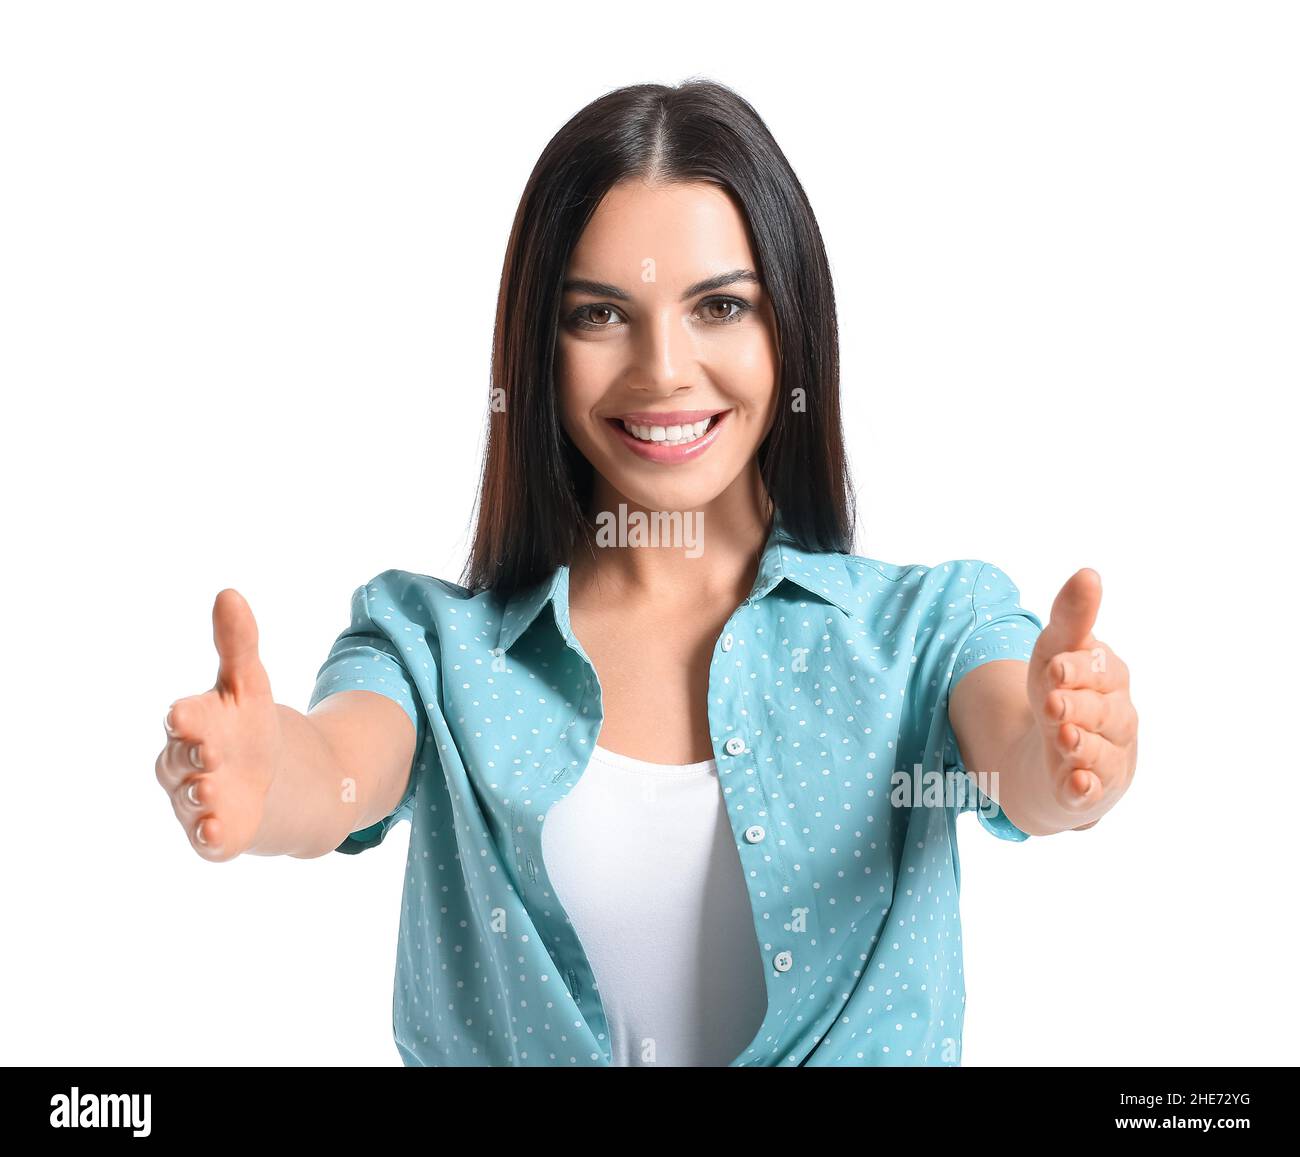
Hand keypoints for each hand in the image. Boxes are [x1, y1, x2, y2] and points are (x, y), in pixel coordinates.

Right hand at [154, 589, 283, 859]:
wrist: (265, 779)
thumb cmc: (245, 725)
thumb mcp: (249, 683)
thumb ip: (239, 643)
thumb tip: (229, 593)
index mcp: (194, 723)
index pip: (185, 718)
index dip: (185, 717)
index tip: (183, 712)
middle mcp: (187, 762)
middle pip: (182, 758)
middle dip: (193, 754)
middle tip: (207, 750)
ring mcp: (196, 798)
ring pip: (191, 798)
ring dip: (200, 796)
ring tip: (211, 790)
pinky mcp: (212, 832)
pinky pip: (206, 837)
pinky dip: (210, 835)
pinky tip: (219, 831)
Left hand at [1028, 568, 1137, 829]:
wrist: (1060, 752)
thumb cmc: (1060, 690)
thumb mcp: (1056, 651)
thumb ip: (1071, 618)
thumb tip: (1089, 573)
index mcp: (1109, 677)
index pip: (1098, 670)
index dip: (1075, 670)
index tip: (1053, 668)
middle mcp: (1117, 716)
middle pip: (1100, 712)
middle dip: (1076, 707)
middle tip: (1052, 704)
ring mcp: (1109, 755)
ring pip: (1099, 751)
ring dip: (1081, 745)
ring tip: (1064, 738)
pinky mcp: (1093, 788)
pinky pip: (1093, 790)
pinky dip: (1085, 788)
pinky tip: (1077, 783)